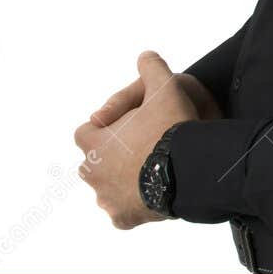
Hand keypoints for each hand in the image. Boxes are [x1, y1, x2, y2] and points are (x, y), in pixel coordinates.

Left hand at [74, 51, 197, 228]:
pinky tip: (154, 195)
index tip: (124, 126)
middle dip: (111, 157)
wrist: (187, 170)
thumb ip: (153, 69)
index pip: (86, 131)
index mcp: (94, 143)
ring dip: (122, 182)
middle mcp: (93, 173)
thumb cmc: (170, 129)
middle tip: (141, 148)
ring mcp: (107, 198)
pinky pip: (124, 212)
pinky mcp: (124, 218)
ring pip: (107, 189)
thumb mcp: (165, 87)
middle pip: (93, 163)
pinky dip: (135, 206)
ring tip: (150, 172)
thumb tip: (146, 55)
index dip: (104, 126)